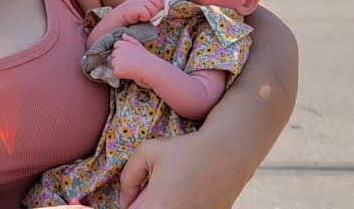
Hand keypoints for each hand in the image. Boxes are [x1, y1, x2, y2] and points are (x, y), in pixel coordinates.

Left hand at [110, 35, 159, 85]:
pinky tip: (129, 73)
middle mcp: (118, 51)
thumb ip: (129, 39)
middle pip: (114, 56)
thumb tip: (123, 35)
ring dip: (119, 67)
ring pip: (113, 65)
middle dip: (119, 59)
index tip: (128, 56)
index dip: (121, 51)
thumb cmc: (146, 58)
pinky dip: (120, 75)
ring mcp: (116, 61)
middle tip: (130, 63)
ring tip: (130, 68)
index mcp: (123, 44)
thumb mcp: (138, 45)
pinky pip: (115, 73)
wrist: (150, 68)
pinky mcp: (117, 70)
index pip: (116, 46)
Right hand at [117, 0, 165, 24]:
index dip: (158, 6)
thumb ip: (154, 5)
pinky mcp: (138, 7)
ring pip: (154, 10)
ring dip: (149, 16)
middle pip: (159, 4)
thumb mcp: (146, 6)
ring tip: (141, 15)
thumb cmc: (134, 13)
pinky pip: (148, 15)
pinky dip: (144, 18)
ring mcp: (142, 0)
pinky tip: (139, 17)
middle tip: (146, 14)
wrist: (121, 16)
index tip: (151, 10)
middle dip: (154, 11)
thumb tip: (164, 9)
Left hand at [120, 130, 243, 208]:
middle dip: (148, 206)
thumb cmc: (186, 149)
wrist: (228, 152)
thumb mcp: (147, 151)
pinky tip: (189, 195)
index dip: (132, 207)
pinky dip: (185, 206)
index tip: (136, 200)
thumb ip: (128, 178)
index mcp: (158, 207)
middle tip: (154, 195)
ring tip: (173, 194)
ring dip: (166, 206)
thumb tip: (125, 201)